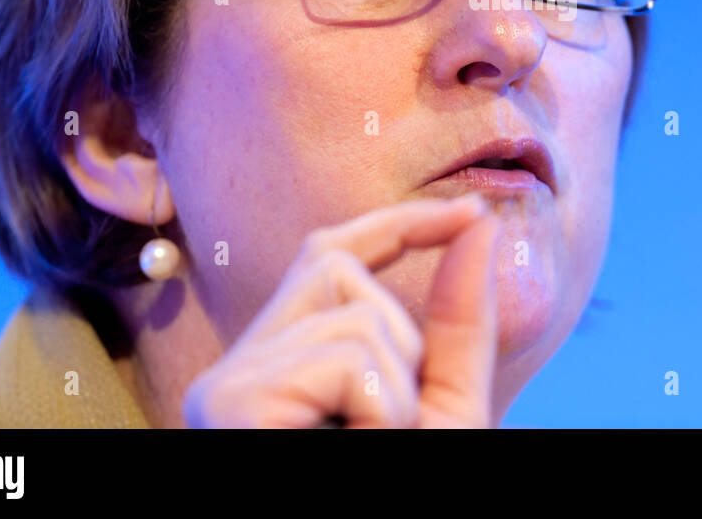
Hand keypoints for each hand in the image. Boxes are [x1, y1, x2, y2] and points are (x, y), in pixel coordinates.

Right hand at [182, 195, 500, 427]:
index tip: (469, 211)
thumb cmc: (400, 493)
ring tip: (370, 447)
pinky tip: (361, 446)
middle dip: (403, 342)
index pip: (326, 258)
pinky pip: (347, 358)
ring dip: (399, 390)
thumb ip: (456, 325)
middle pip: (338, 271)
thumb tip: (477, 224)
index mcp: (279, 367)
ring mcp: (224, 387)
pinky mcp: (229, 406)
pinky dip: (384, 408)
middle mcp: (236, 369)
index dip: (395, 223)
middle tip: (388, 428)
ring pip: (353, 313)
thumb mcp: (441, 410)